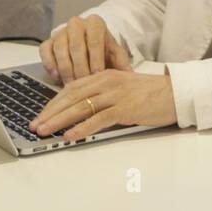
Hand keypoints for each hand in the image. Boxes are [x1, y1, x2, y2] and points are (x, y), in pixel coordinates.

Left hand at [30, 70, 176, 139]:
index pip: (71, 88)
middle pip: (71, 97)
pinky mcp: (125, 107)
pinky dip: (82, 127)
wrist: (176, 92)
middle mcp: (107, 82)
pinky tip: (70, 135)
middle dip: (50, 112)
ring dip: (60, 120)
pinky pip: (99, 118)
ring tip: (45, 131)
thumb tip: (81, 111)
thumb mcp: (122, 88)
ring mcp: (116, 94)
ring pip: (81, 107)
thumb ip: (103, 95)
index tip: (41, 115)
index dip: (53, 103)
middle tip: (35, 125)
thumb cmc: (150, 94)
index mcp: (104, 75)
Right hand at [39, 14, 133, 83]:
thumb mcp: (115, 55)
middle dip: (80, 67)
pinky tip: (56, 77)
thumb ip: (122, 64)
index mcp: (95, 23)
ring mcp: (61, 32)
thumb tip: (130, 78)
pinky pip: (45, 52)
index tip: (97, 75)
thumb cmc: (103, 52)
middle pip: (76, 45)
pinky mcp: (48, 41)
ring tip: (71, 85)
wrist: (89, 46)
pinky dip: (50, 65)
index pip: (94, 40)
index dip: (95, 59)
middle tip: (83, 83)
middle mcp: (76, 24)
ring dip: (65, 69)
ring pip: (60, 49)